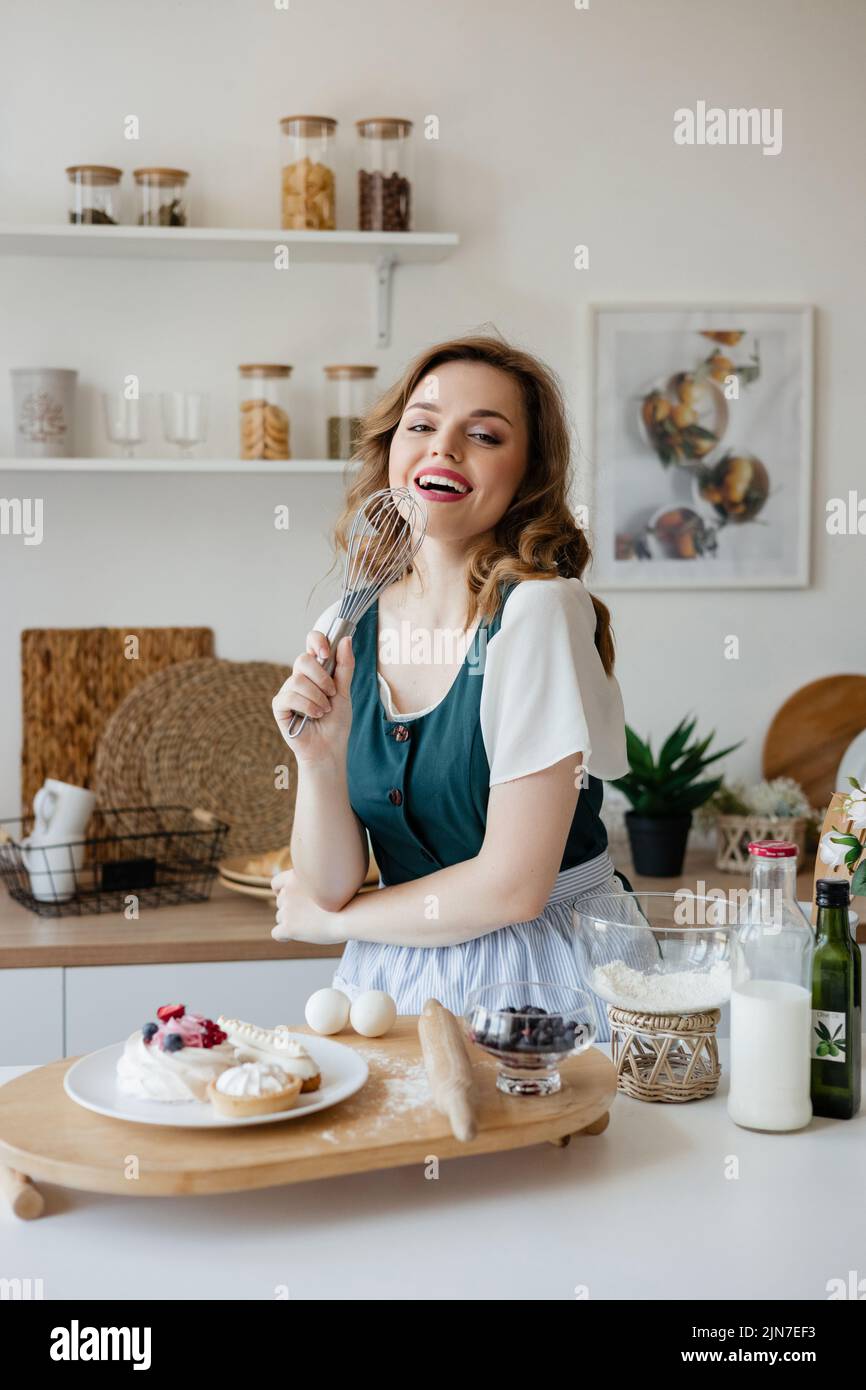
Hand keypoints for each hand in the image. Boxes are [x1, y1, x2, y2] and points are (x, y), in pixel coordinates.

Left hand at [271, 867, 346, 944]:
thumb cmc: (346, 900)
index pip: (276, 884)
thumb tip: (305, 894)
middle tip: (308, 916)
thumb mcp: (328, 883)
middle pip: (280, 903)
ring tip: (310, 925)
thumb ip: (311, 884)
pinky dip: (284, 936)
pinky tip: (294, 937)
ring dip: (291, 922)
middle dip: (290, 909)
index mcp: (296, 876)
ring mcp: (287, 909)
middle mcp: (288, 891)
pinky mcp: (288, 927)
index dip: (281, 892)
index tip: (290, 899)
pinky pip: (277, 933)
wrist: (351, 915)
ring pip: (280, 918)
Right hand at [272, 629, 353, 763]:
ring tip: (324, 711)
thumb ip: (345, 667)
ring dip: (316, 697)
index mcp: (316, 670)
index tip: (326, 652)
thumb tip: (346, 639)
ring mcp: (288, 691)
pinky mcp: (280, 707)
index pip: (311, 642)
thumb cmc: (336, 722)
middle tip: (331, 694)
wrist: (329, 748)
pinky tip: (314, 715)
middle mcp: (300, 677)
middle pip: (303, 660)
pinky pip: (289, 696)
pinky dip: (306, 706)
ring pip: (297, 680)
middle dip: (321, 677)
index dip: (317, 641)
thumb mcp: (344, 692)